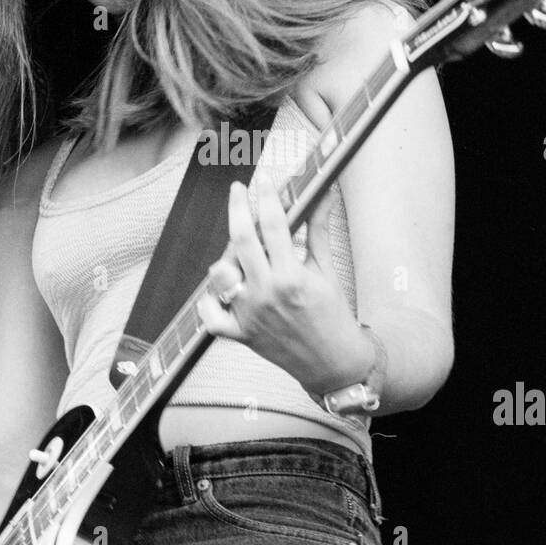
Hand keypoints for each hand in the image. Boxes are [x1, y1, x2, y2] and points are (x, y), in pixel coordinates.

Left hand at [196, 174, 375, 396]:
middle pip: (241, 239)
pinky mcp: (241, 334)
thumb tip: (323, 195)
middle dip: (238, 208)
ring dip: (225, 256)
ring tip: (237, 248)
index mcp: (291, 276)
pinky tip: (220, 287)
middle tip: (238, 191)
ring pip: (220, 274)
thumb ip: (318, 229)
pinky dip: (210, 301)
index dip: (267, 196)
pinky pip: (211, 317)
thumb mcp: (327, 270)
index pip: (274, 224)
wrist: (334, 363)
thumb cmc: (334, 318)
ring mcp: (249, 315)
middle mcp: (266, 293)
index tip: (264, 181)